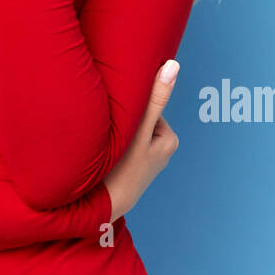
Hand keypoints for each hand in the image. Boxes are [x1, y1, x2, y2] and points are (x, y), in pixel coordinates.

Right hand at [103, 59, 180, 222]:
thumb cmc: (121, 169)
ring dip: (116, 134)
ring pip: (129, 133)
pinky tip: (106, 158)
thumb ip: (154, 98)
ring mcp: (146, 162)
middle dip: (123, 123)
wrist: (101, 208)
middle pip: (138, 120)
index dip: (129, 109)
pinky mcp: (132, 170)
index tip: (117, 120)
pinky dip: (113, 147)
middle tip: (110, 135)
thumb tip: (173, 65)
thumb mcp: (139, 129)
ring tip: (106, 148)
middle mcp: (162, 151)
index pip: (146, 107)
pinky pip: (122, 147)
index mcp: (169, 139)